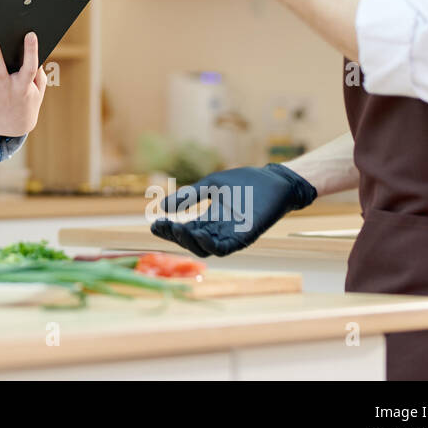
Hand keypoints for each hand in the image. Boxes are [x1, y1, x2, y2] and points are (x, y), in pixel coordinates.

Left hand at [0, 32, 47, 137]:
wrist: (15, 125)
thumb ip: (38, 74)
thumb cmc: (27, 100)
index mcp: (24, 85)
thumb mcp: (38, 89)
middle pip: (1, 73)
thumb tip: (36, 58)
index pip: (29, 66)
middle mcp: (7, 90)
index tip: (30, 35)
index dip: (31, 51)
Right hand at [149, 163, 317, 256]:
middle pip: (191, 241)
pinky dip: (210, 244)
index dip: (169, 230)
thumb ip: (189, 196)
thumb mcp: (210, 186)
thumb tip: (161, 207)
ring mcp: (231, 235)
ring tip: (177, 228)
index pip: (185, 229)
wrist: (274, 180)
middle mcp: (218, 230)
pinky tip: (198, 234)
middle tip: (163, 225)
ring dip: (189, 241)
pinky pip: (225, 248)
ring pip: (205, 248)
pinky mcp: (245, 237)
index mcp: (210, 219)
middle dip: (175, 235)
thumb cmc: (245, 182)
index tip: (154, 223)